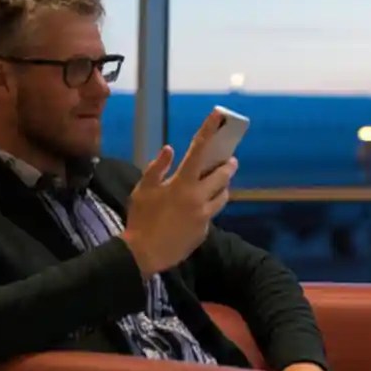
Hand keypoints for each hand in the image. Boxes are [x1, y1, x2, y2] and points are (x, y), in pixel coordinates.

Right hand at [121, 111, 236, 279]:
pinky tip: (198, 208)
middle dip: (228, 166)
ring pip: (223, 196)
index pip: (199, 150)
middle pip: (222, 175)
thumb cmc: (140, 219)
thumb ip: (156, 169)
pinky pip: (212, 214)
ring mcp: (204, 215)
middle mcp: (198, 197)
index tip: (219, 115)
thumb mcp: (143, 190)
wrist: (143, 254)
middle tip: (230, 160)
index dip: (210, 130)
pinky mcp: (205, 230)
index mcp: (182, 184)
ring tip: (218, 183)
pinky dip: (208, 206)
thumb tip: (169, 149)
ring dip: (223, 186)